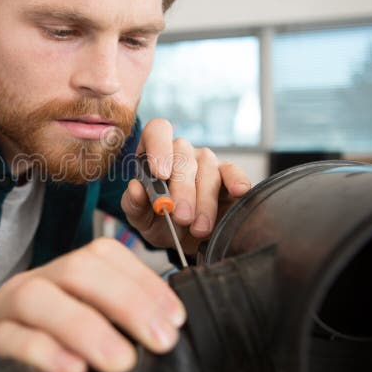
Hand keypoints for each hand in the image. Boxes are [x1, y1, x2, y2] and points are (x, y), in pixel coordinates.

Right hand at [0, 237, 185, 371]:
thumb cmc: (31, 348)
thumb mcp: (73, 327)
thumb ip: (109, 322)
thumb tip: (164, 333)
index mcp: (62, 277)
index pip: (105, 255)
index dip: (146, 282)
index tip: (176, 319)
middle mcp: (35, 283)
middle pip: (79, 270)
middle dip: (128, 301)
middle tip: (162, 341)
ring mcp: (4, 311)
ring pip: (38, 298)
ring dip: (86, 327)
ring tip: (121, 362)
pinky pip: (8, 339)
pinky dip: (42, 353)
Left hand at [120, 118, 251, 253]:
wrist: (184, 240)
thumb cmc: (159, 223)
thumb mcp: (141, 219)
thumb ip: (133, 204)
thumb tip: (135, 189)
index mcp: (154, 154)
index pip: (157, 131)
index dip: (158, 147)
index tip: (160, 173)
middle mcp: (181, 152)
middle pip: (183, 156)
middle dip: (182, 189)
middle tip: (181, 217)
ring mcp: (206, 161)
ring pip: (207, 169)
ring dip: (205, 201)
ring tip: (199, 229)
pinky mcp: (228, 175)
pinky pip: (233, 172)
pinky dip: (237, 180)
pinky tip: (239, 191)